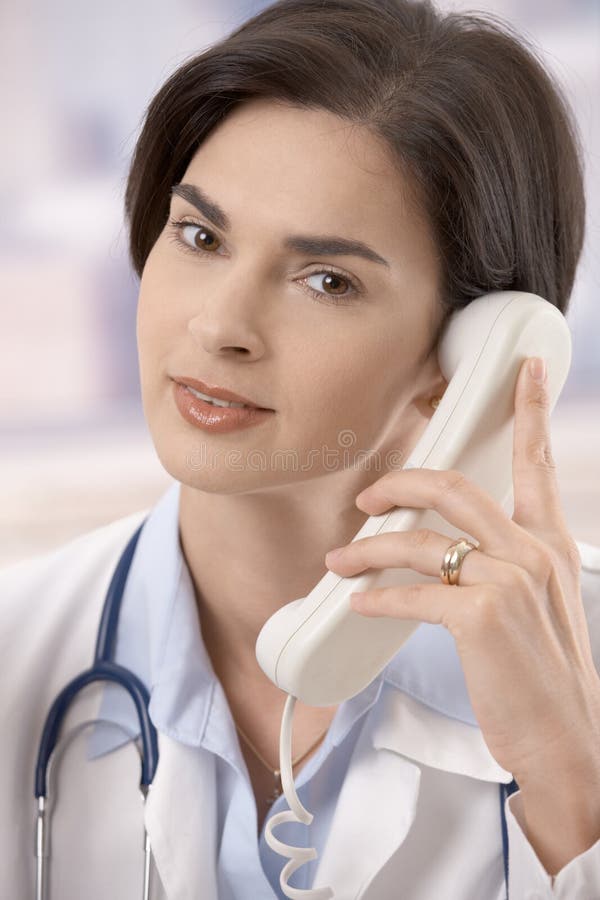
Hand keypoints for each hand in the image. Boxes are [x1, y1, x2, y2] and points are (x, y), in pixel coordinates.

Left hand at [324, 357, 599, 787]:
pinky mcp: (480, 617)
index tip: (525, 370)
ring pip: (421, 541)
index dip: (531, 409)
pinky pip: (411, 592)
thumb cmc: (545, 676)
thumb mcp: (540, 605)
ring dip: (369, 550)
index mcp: (547, 543)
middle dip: (398, 485)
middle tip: (367, 500)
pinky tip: (359, 603)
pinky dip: (377, 596)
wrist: (571, 739)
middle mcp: (530, 552)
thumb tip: (445, 552)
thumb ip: (504, 566)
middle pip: (451, 487)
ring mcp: (507, 582)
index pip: (537, 463)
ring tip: (340, 564)